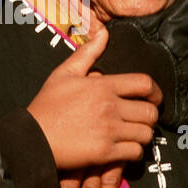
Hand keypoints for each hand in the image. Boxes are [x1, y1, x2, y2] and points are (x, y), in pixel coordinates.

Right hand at [27, 27, 161, 170]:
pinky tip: (125, 149)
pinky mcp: (105, 153)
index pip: (145, 84)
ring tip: (134, 134)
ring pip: (146, 133)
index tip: (154, 98)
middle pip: (150, 111)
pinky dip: (134, 152)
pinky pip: (135, 152)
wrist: (31, 138)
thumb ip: (87, 53)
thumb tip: (104, 34)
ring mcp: (109, 130)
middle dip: (150, 116)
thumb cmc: (47, 106)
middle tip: (142, 119)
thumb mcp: (64, 74)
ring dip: (143, 135)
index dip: (156, 92)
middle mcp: (109, 107)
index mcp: (103, 85)